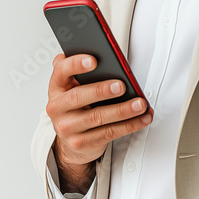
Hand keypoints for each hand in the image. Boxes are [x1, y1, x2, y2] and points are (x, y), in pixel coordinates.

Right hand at [46, 53, 151, 189]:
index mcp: (57, 87)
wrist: (71, 140)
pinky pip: (109, 133)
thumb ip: (82, 71)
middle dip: (101, 90)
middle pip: (77, 97)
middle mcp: (57, 107)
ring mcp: (67, 127)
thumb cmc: (77, 107)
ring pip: (97, 117)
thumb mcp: (75, 87)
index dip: (75, 64)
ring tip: (140, 104)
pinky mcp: (81, 142)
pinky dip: (129, 125)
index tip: (94, 60)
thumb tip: (103, 56)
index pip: (61, 71)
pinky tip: (142, 118)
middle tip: (121, 86)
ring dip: (122, 110)